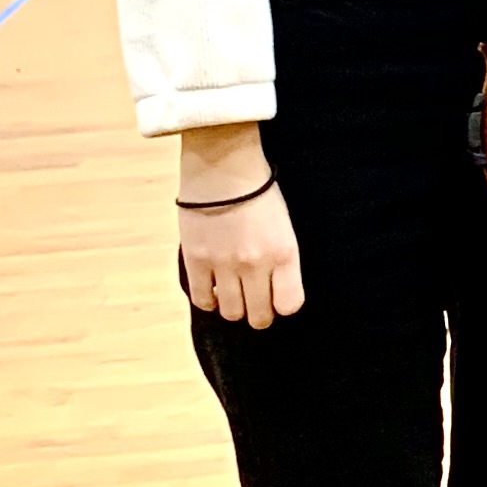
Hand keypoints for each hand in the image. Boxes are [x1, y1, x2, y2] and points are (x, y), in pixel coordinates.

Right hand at [176, 125, 303, 329]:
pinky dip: (209, 300)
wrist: (223, 170)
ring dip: (233, 308)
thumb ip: (280, 261)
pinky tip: (213, 289)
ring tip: (232, 295)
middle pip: (260, 316)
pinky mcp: (196, 260)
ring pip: (231, 313)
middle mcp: (256, 265)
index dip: (283, 306)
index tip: (277, 299)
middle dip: (259, 314)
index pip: (290, 304)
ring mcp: (224, 265)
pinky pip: (202, 300)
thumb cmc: (259, 195)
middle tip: (254, 303)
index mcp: (284, 254)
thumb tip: (274, 290)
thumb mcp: (284, 228)